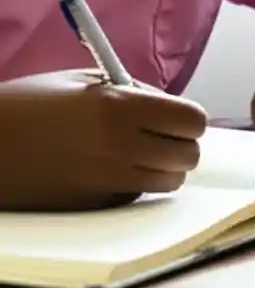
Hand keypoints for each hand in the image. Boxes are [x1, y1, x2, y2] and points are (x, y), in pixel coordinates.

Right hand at [0, 70, 207, 211]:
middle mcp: (122, 146)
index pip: (193, 121)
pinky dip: (135, 184)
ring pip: (170, 181)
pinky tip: (106, 170)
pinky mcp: (98, 204)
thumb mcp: (81, 83)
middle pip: (189, 156)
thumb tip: (168, 109)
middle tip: (158, 138)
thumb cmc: (28, 105)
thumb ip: (132, 93)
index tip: (173, 118)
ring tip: (134, 154)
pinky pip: (139, 195)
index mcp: (120, 107)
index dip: (186, 120)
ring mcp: (111, 180)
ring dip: (162, 168)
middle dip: (179, 146)